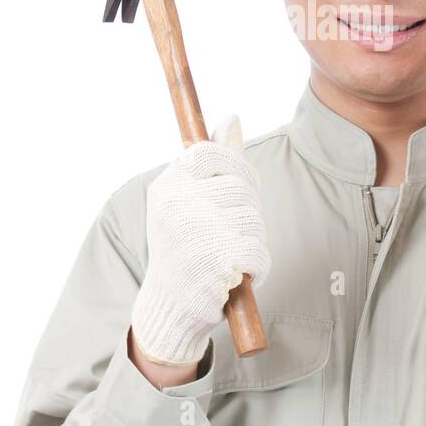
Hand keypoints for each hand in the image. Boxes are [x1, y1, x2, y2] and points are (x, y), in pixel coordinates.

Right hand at [130, 114, 271, 365]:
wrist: (168, 308)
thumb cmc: (185, 247)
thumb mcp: (189, 200)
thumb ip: (213, 160)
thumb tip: (232, 118)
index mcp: (167, 186)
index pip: (209, 152)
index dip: (235, 166)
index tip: (239, 187)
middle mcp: (175, 206)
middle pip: (241, 188)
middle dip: (249, 211)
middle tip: (233, 233)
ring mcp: (193, 233)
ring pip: (253, 219)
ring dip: (254, 241)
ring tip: (233, 256)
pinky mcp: (213, 262)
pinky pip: (258, 251)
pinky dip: (258, 266)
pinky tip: (239, 276)